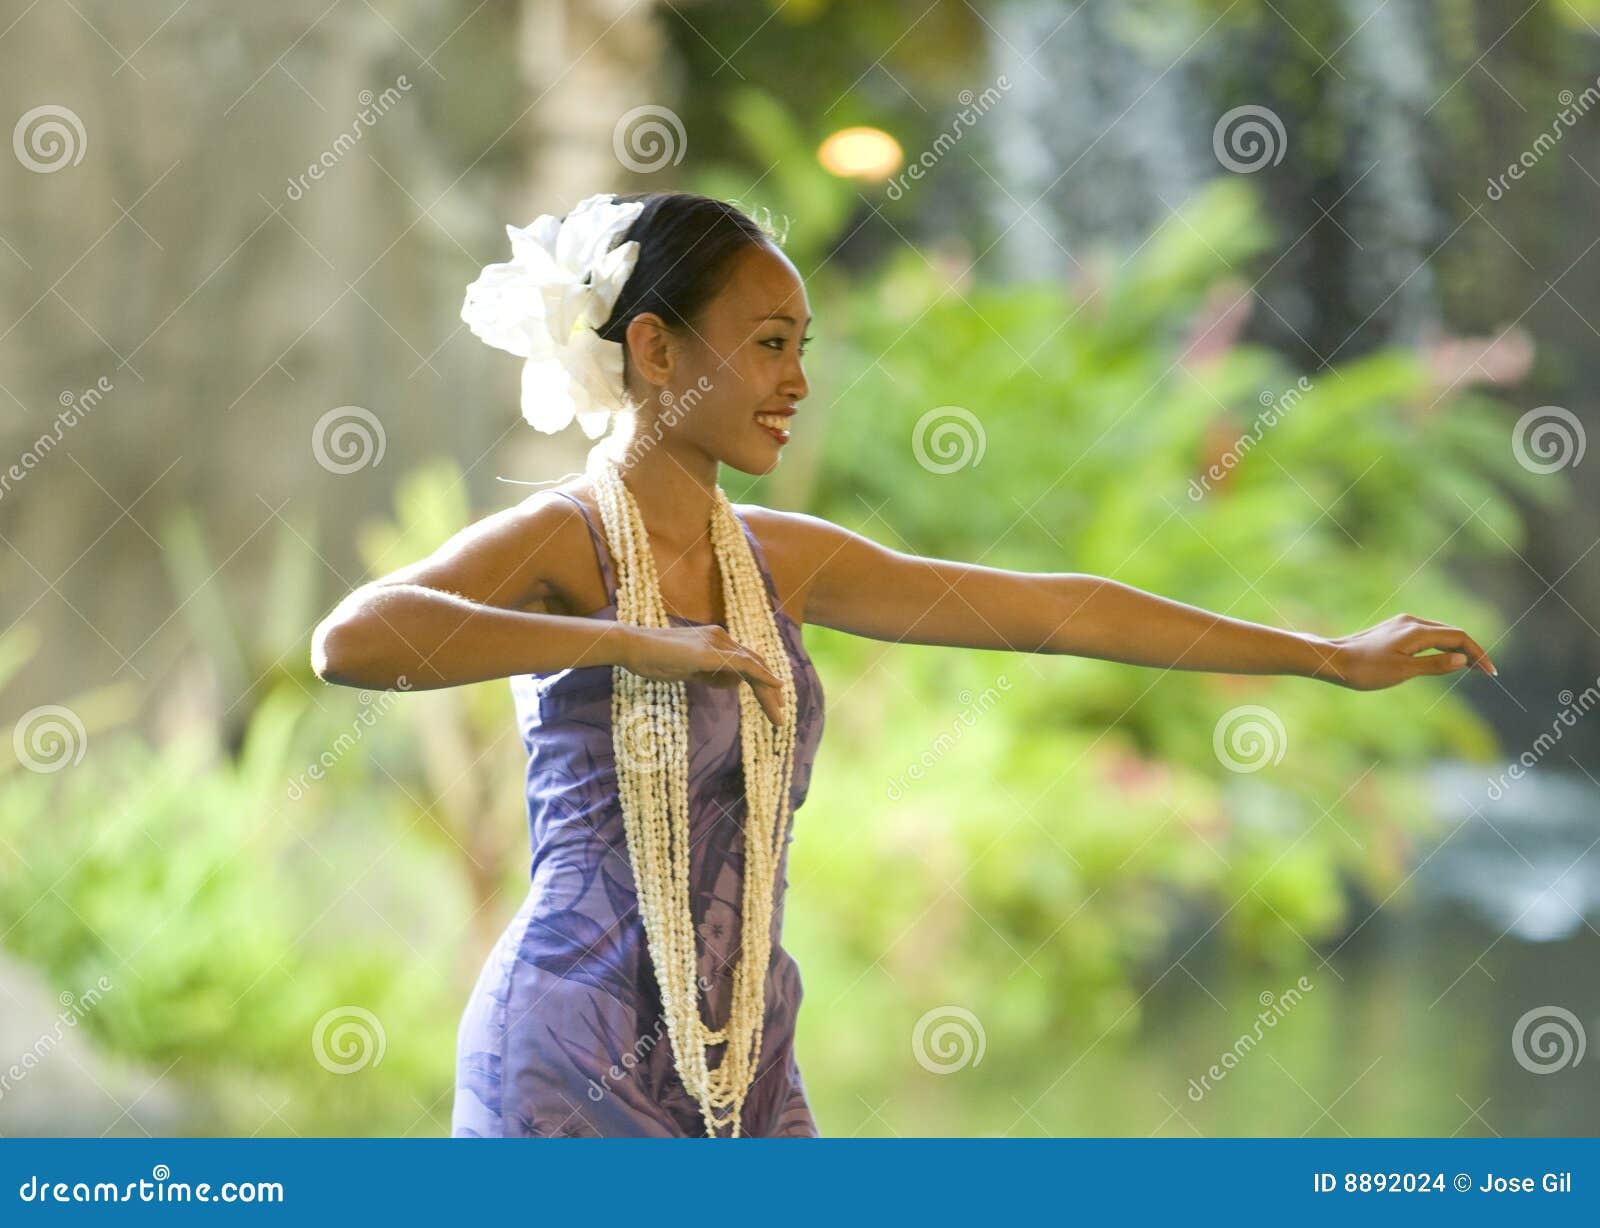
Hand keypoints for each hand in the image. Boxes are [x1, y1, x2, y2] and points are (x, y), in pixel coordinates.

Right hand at [620, 624, 786, 726]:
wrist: (632, 648)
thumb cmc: (653, 659)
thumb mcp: (689, 669)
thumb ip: (711, 674)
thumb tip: (732, 682)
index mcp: (715, 641)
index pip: (746, 662)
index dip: (761, 682)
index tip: (771, 703)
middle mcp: (720, 637)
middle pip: (754, 664)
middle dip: (769, 691)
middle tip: (780, 716)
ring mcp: (716, 643)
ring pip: (754, 666)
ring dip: (768, 692)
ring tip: (778, 716)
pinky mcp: (710, 653)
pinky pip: (745, 665)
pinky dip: (764, 676)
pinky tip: (777, 687)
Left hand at [1324, 614, 1497, 691]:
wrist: (1333, 660)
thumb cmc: (1365, 670)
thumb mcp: (1403, 671)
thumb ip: (1435, 665)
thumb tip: (1463, 658)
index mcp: (1417, 631)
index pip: (1459, 637)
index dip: (1478, 654)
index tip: (1491, 673)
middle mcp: (1412, 622)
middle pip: (1452, 633)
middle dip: (1471, 651)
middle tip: (1485, 672)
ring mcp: (1402, 624)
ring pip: (1439, 633)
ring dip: (1457, 648)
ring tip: (1471, 668)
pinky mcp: (1394, 629)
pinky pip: (1426, 635)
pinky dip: (1440, 646)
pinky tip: (1444, 658)